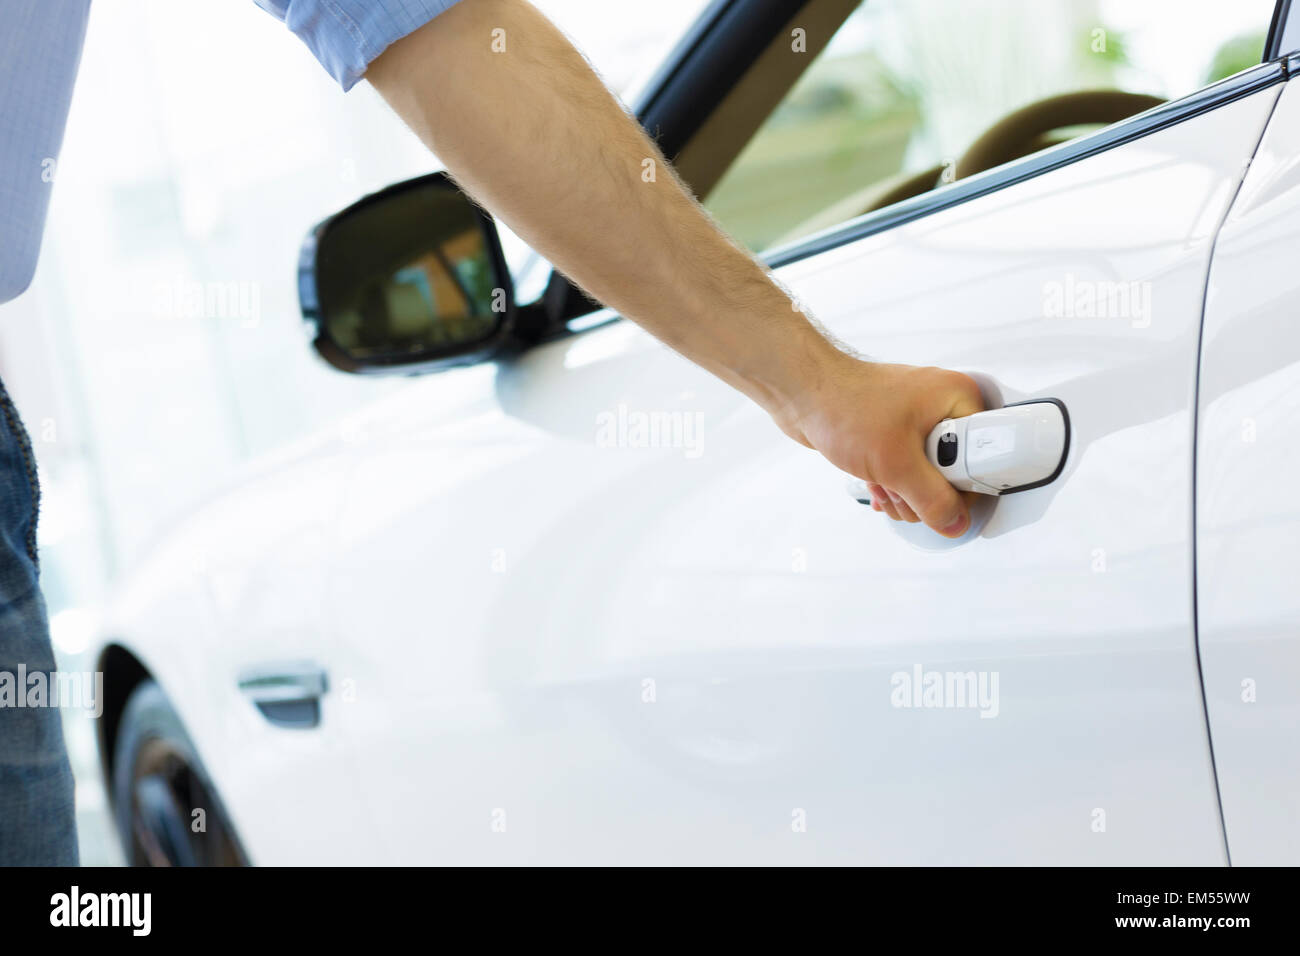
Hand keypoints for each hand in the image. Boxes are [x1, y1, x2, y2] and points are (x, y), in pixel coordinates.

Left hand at [776, 354, 984, 536]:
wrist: (800, 393)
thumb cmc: (843, 406)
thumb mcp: (896, 463)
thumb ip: (932, 499)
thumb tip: (955, 523)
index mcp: (958, 400)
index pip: (987, 455)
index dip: (964, 484)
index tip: (937, 493)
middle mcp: (943, 407)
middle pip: (956, 472)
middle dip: (922, 492)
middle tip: (898, 484)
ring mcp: (919, 421)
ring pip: (928, 477)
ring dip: (902, 491)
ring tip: (880, 480)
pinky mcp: (896, 434)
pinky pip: (907, 471)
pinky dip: (891, 483)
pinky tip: (874, 483)